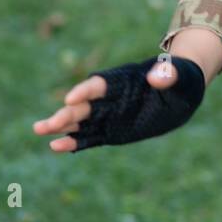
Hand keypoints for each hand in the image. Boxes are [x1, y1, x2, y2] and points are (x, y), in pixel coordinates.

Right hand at [32, 55, 204, 151]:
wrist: (182, 90)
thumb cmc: (181, 77)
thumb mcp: (180, 75)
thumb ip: (168, 75)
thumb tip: (157, 76)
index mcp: (124, 80)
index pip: (100, 85)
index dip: (85, 91)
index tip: (71, 98)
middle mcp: (112, 98)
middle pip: (84, 105)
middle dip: (66, 114)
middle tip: (46, 125)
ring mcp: (110, 115)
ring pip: (81, 122)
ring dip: (61, 127)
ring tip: (39, 130)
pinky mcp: (112, 130)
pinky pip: (91, 138)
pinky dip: (74, 142)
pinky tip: (56, 146)